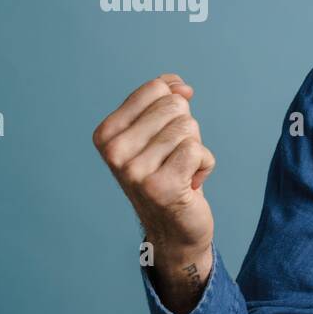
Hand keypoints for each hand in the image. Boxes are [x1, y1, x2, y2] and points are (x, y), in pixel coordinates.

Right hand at [92, 73, 216, 308]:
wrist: (174, 227)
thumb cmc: (169, 171)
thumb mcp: (161, 130)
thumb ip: (166, 99)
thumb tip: (182, 86)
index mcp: (107, 133)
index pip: (156, 89)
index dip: (176, 104)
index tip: (169, 132)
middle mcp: (114, 152)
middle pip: (175, 107)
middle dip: (187, 130)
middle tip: (176, 157)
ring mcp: (134, 170)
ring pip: (188, 128)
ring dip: (196, 149)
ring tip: (181, 170)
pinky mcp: (160, 186)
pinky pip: (197, 151)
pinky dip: (205, 164)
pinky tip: (191, 183)